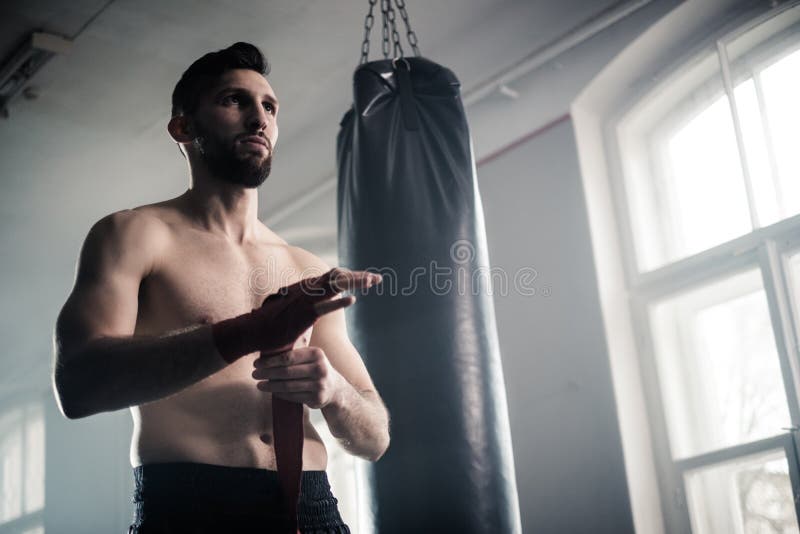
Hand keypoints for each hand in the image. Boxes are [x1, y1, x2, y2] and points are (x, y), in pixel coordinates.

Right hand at [213, 268, 381, 362]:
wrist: (252, 331)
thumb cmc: (272, 324)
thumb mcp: (295, 311)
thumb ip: (308, 307)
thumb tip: (319, 305)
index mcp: (307, 289)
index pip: (333, 278)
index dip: (351, 277)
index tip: (367, 279)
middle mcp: (307, 290)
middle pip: (337, 278)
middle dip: (358, 277)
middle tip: (377, 279)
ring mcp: (304, 301)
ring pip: (333, 287)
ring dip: (353, 283)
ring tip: (371, 282)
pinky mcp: (301, 315)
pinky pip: (323, 307)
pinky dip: (338, 303)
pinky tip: (353, 300)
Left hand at [252, 345, 344, 408]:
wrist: (334, 388)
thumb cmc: (314, 369)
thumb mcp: (310, 357)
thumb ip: (293, 355)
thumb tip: (264, 356)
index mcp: (316, 354)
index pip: (288, 357)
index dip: (270, 361)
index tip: (257, 363)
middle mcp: (320, 368)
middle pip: (287, 372)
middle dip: (267, 373)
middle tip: (254, 374)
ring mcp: (319, 385)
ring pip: (288, 386)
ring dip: (271, 386)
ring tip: (259, 385)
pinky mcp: (317, 398)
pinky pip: (293, 396)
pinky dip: (280, 394)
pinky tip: (273, 391)